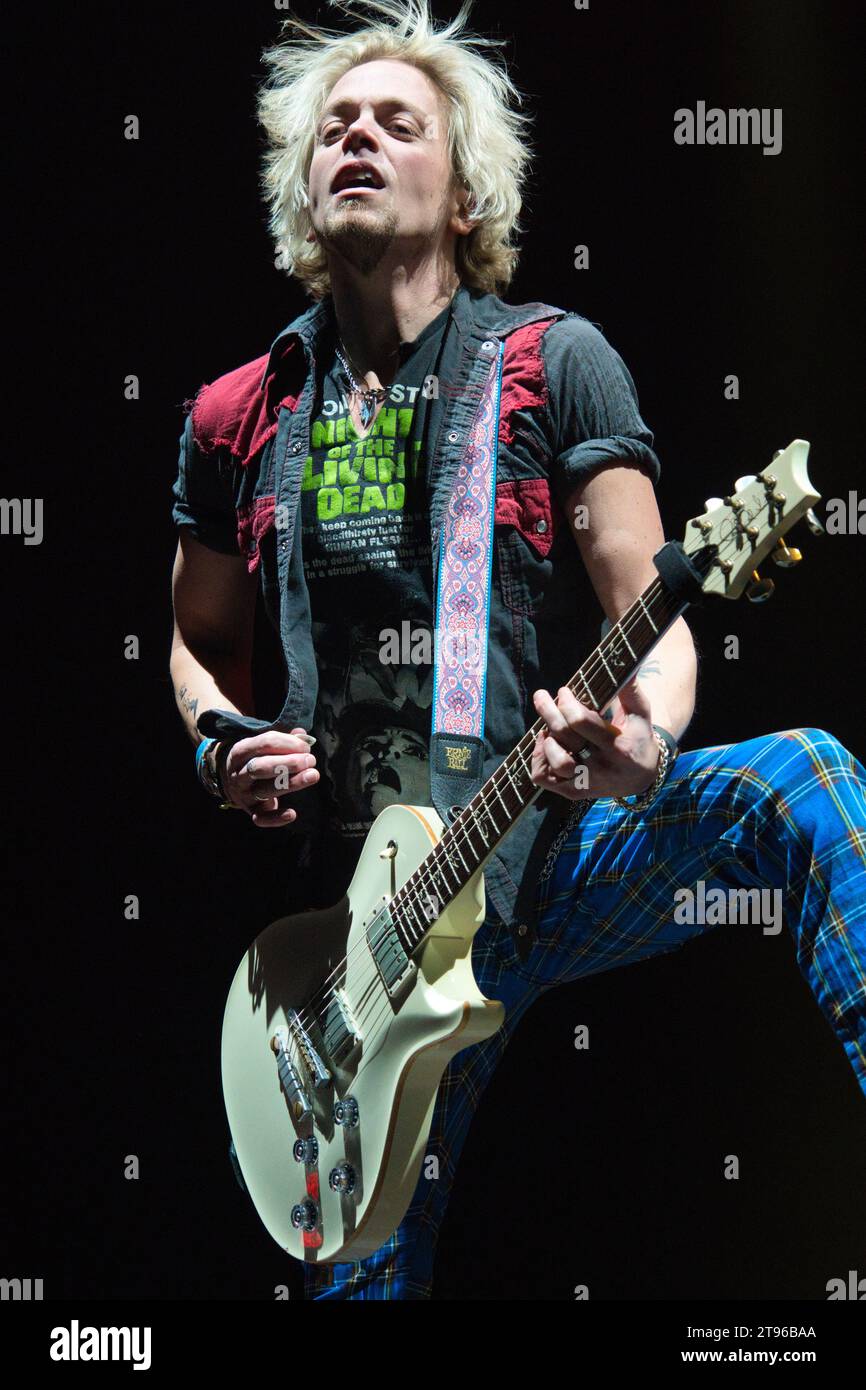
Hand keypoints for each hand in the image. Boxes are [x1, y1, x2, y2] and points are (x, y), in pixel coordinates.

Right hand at [218, 728, 319, 827]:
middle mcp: (239, 773)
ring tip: (313, 775)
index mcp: (241, 751)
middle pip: (261, 767)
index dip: (287, 743)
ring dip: (291, 783)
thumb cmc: (254, 757)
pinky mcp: (251, 811)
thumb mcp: (261, 743)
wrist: (229, 778)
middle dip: (289, 763)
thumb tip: (302, 735)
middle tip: (310, 760)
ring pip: (265, 790)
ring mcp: (243, 794)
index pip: (264, 743)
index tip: (306, 747)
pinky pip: (261, 818)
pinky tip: (292, 814)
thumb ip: (283, 738)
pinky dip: (276, 819)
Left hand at [530, 678, 659, 801]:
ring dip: (546, 740)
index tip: (564, 691)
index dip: (567, 703)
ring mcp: (587, 782)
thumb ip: (630, 689)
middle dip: (548, 711)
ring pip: (556, 762)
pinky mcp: (573, 792)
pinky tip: (545, 743)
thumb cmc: (637, 737)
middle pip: (564, 737)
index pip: (581, 721)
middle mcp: (602, 768)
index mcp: (618, 746)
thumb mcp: (640, 713)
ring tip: (547, 726)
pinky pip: (544, 779)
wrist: (641, 778)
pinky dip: (538, 760)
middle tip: (542, 696)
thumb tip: (625, 664)